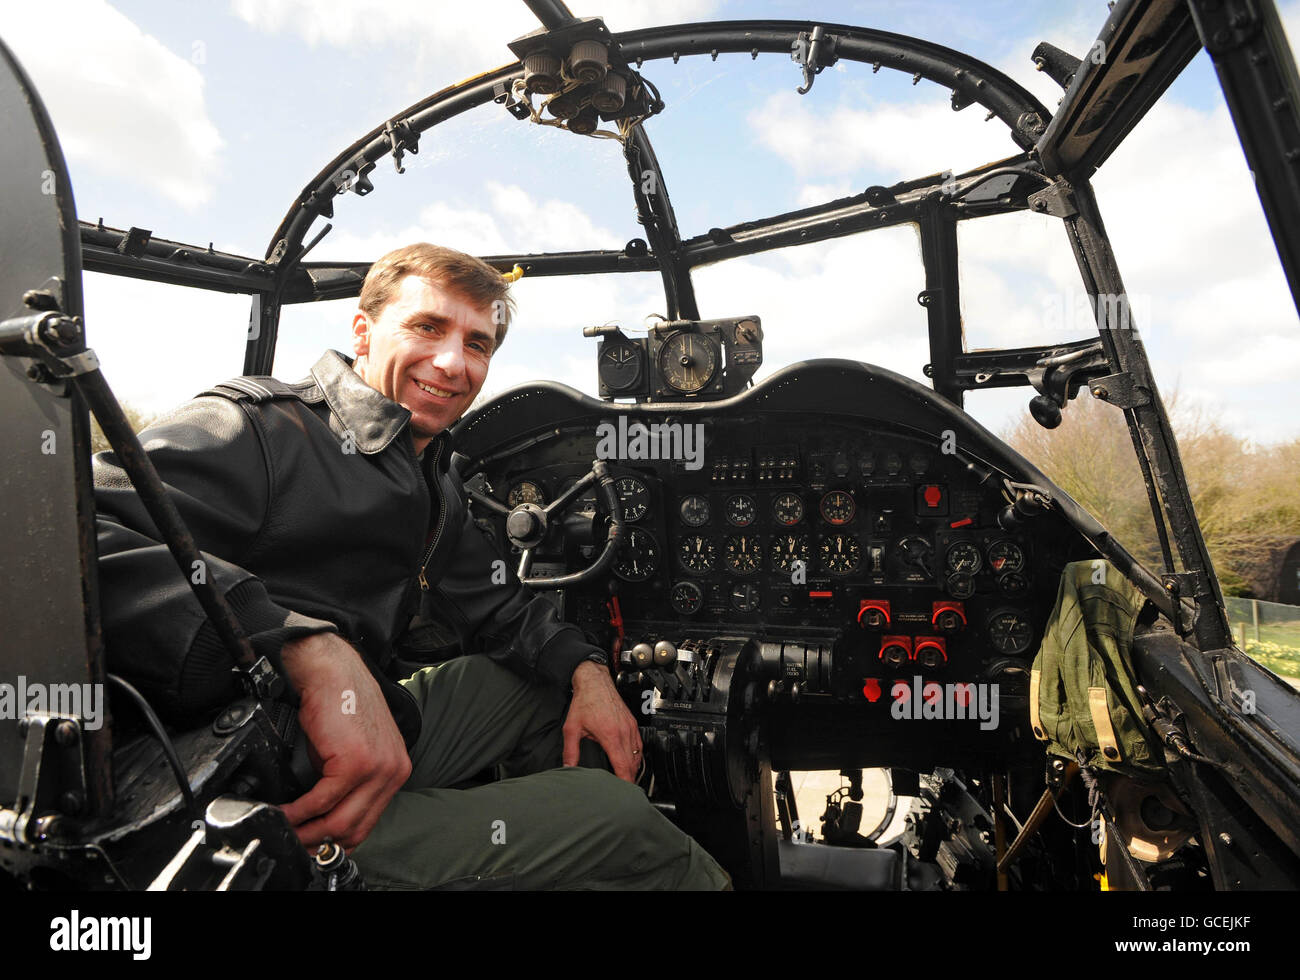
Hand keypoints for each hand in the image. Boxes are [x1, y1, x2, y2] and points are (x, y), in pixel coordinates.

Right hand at [277, 633, 411, 848]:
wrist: (330, 671)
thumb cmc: (338, 704)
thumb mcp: (350, 751)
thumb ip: (346, 785)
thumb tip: (323, 814)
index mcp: (396, 770)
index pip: (369, 821)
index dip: (338, 839)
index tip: (313, 844)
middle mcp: (393, 771)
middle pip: (355, 828)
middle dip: (319, 840)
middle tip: (294, 841)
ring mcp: (378, 768)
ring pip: (339, 820)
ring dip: (307, 831)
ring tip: (285, 829)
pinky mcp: (355, 763)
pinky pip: (322, 801)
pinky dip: (299, 811)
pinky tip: (284, 811)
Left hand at [563, 660, 642, 781]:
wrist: (595, 681)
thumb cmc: (585, 701)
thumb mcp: (572, 728)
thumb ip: (570, 750)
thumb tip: (568, 767)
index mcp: (610, 736)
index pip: (623, 766)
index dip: (625, 782)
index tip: (624, 792)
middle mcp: (624, 732)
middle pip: (633, 764)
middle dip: (630, 779)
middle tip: (625, 792)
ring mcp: (630, 727)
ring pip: (638, 755)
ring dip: (634, 768)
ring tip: (627, 780)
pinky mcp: (632, 722)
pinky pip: (639, 744)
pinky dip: (637, 756)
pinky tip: (631, 761)